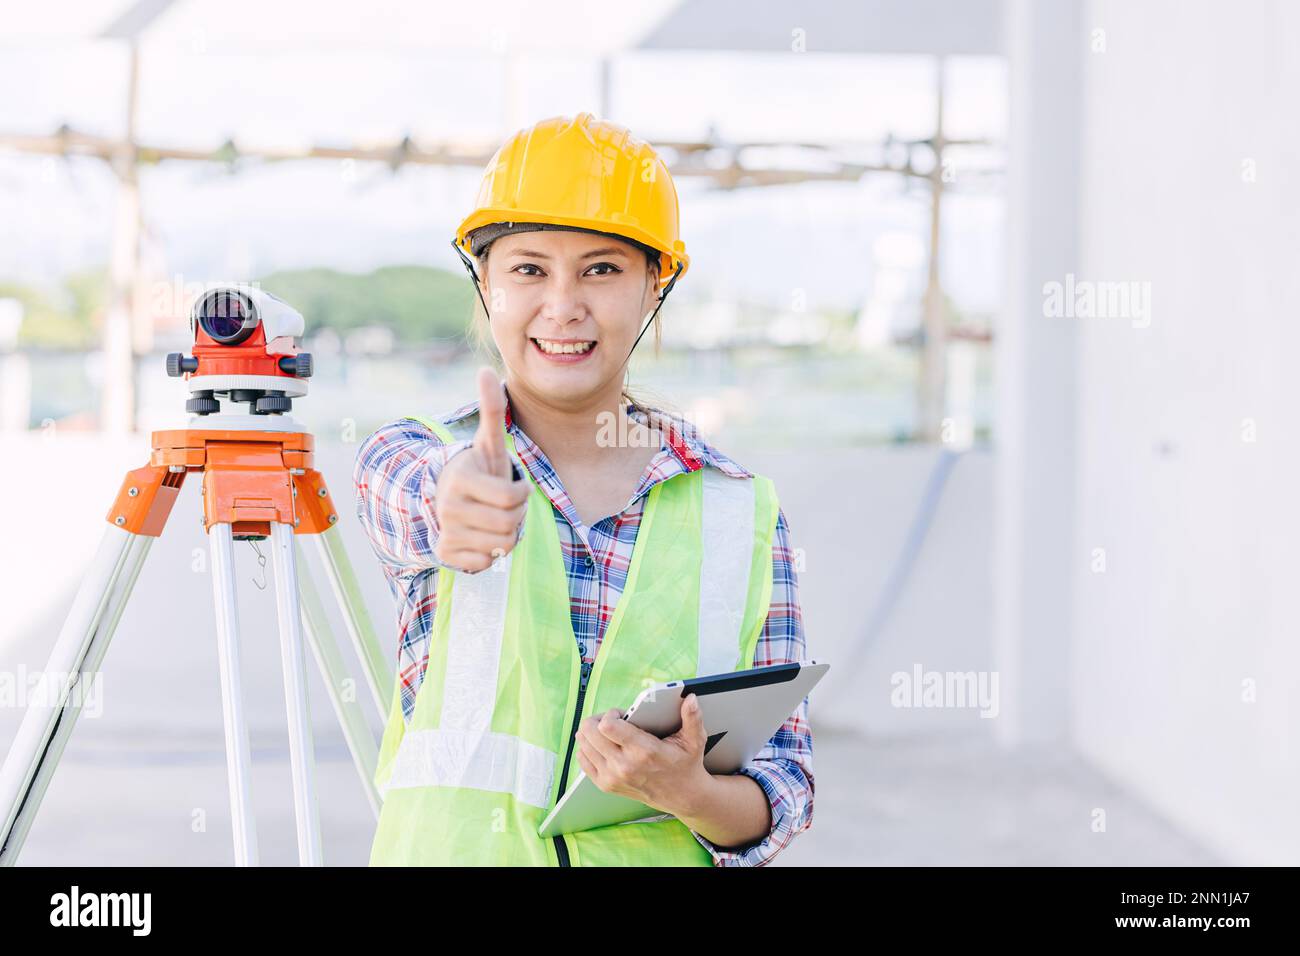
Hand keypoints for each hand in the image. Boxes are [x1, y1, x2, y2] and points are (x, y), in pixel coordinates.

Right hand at [433, 367, 529, 571]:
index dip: (522, 494)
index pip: (512, 499)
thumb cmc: (477, 471)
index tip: (514, 487)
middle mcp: (448, 506)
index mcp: (461, 478)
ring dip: (506, 533)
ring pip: (501, 544)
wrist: (447, 499)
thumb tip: (486, 370)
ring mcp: (445, 531)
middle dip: (516, 515)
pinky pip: (487, 562)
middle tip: (503, 504)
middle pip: (510, 524)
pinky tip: (480, 536)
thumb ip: (492, 410)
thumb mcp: (488, 443)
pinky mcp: (447, 554)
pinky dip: (491, 553)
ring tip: (492, 517)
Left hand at [574, 693, 710, 816]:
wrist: (681, 796)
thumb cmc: (685, 764)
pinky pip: (583, 761)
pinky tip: (599, 745)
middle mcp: (624, 766)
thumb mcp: (694, 740)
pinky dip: (587, 749)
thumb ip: (692, 717)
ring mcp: (613, 777)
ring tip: (606, 732)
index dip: (610, 714)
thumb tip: (691, 699)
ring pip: (583, 745)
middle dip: (596, 720)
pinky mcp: (606, 785)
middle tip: (610, 720)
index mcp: (644, 751)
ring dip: (590, 733)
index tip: (620, 714)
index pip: (608, 727)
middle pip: (590, 732)